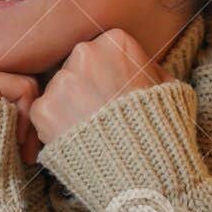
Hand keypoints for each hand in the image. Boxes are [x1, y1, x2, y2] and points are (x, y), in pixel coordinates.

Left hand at [30, 29, 168, 146]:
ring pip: (59, 89)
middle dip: (85, 85)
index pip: (102, 50)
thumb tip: (136, 64)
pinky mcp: (43, 108)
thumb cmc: (161, 127)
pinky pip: (44, 112)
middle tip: (101, 112)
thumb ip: (146, 67)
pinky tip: (77, 139)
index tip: (117, 92)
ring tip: (92, 129)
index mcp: (116, 42)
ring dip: (69, 105)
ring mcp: (61, 81)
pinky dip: (55, 126)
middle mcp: (84, 53)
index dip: (109, 73)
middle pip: (76, 65)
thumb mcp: (168, 86)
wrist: (142, 169)